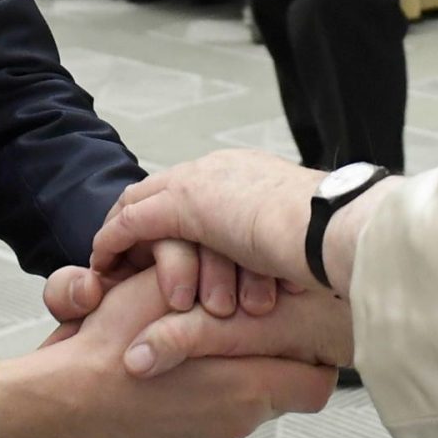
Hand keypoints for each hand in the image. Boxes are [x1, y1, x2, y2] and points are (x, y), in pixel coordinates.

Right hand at [0, 267, 333, 437]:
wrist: (61, 398)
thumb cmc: (113, 345)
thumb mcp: (173, 297)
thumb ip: (225, 293)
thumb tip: (259, 290)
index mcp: (246, 385)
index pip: (318, 384)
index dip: (315, 358)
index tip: (301, 337)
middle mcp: (235, 420)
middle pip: (280, 391)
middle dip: (268, 361)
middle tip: (246, 331)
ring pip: (243, 407)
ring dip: (231, 379)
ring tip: (199, 348)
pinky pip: (206, 422)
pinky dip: (198, 399)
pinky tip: (173, 374)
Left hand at [92, 150, 330, 291]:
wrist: (332, 232)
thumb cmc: (329, 246)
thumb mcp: (297, 241)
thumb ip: (277, 245)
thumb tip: (285, 266)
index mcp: (248, 173)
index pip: (193, 188)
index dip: (171, 217)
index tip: (161, 248)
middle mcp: (220, 169)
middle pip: (158, 189)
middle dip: (136, 221)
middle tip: (120, 254)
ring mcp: (200, 182)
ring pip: (137, 203)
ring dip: (119, 235)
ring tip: (106, 263)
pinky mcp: (183, 205)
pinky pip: (130, 224)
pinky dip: (112, 245)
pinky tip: (104, 267)